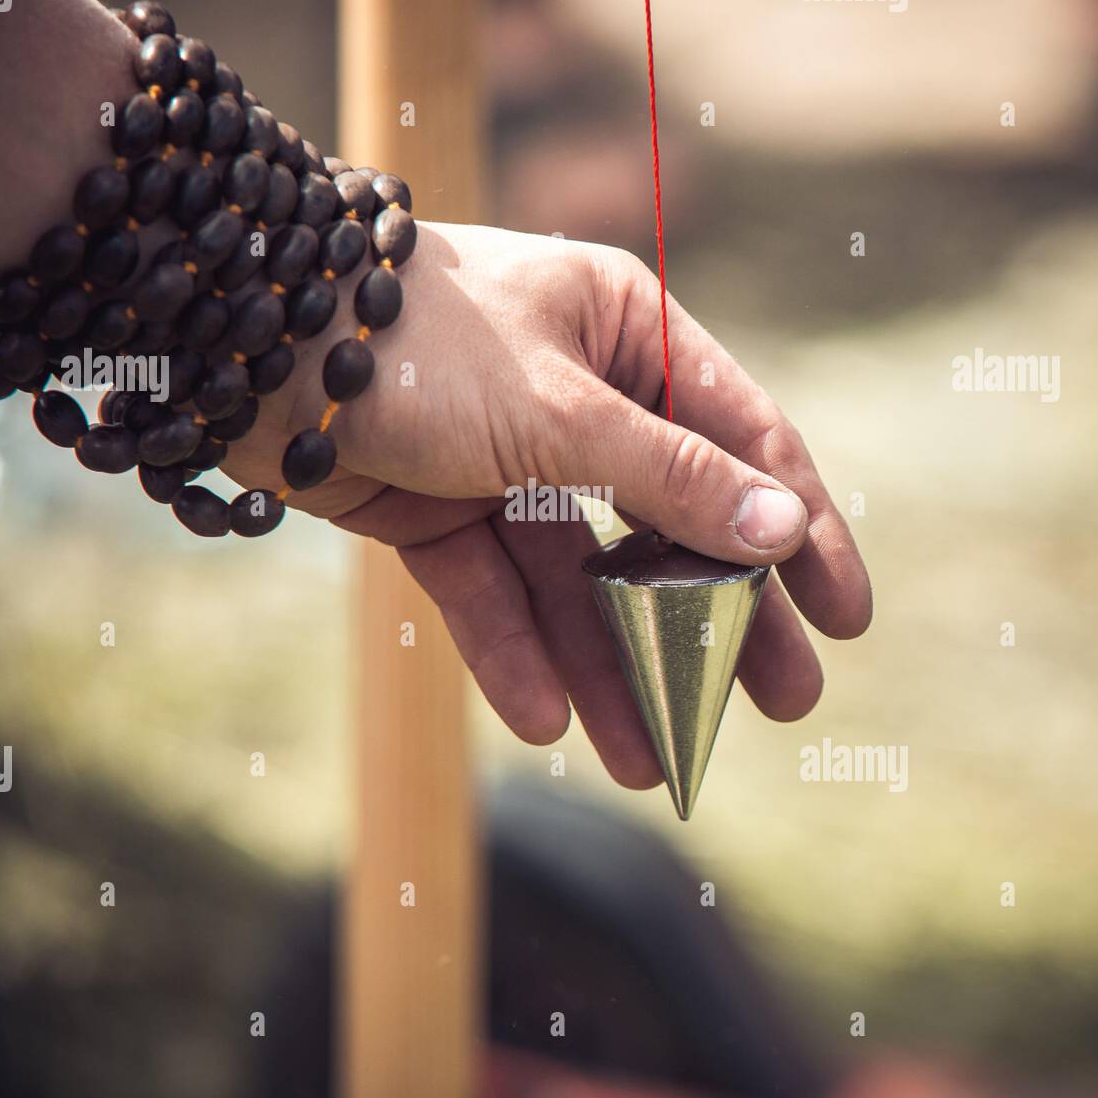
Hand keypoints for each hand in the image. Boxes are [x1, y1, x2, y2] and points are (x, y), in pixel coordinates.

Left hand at [222, 222, 872, 786]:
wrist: (251, 343)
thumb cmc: (421, 343)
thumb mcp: (564, 411)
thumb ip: (672, 474)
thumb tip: (782, 527)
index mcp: (629, 336)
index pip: (744, 441)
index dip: (801, 531)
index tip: (846, 618)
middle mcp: (578, 397)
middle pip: (669, 525)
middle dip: (714, 618)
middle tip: (774, 706)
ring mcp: (508, 459)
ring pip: (578, 576)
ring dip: (608, 663)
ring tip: (649, 761)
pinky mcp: (440, 510)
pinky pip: (492, 590)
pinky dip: (513, 651)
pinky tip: (544, 722)